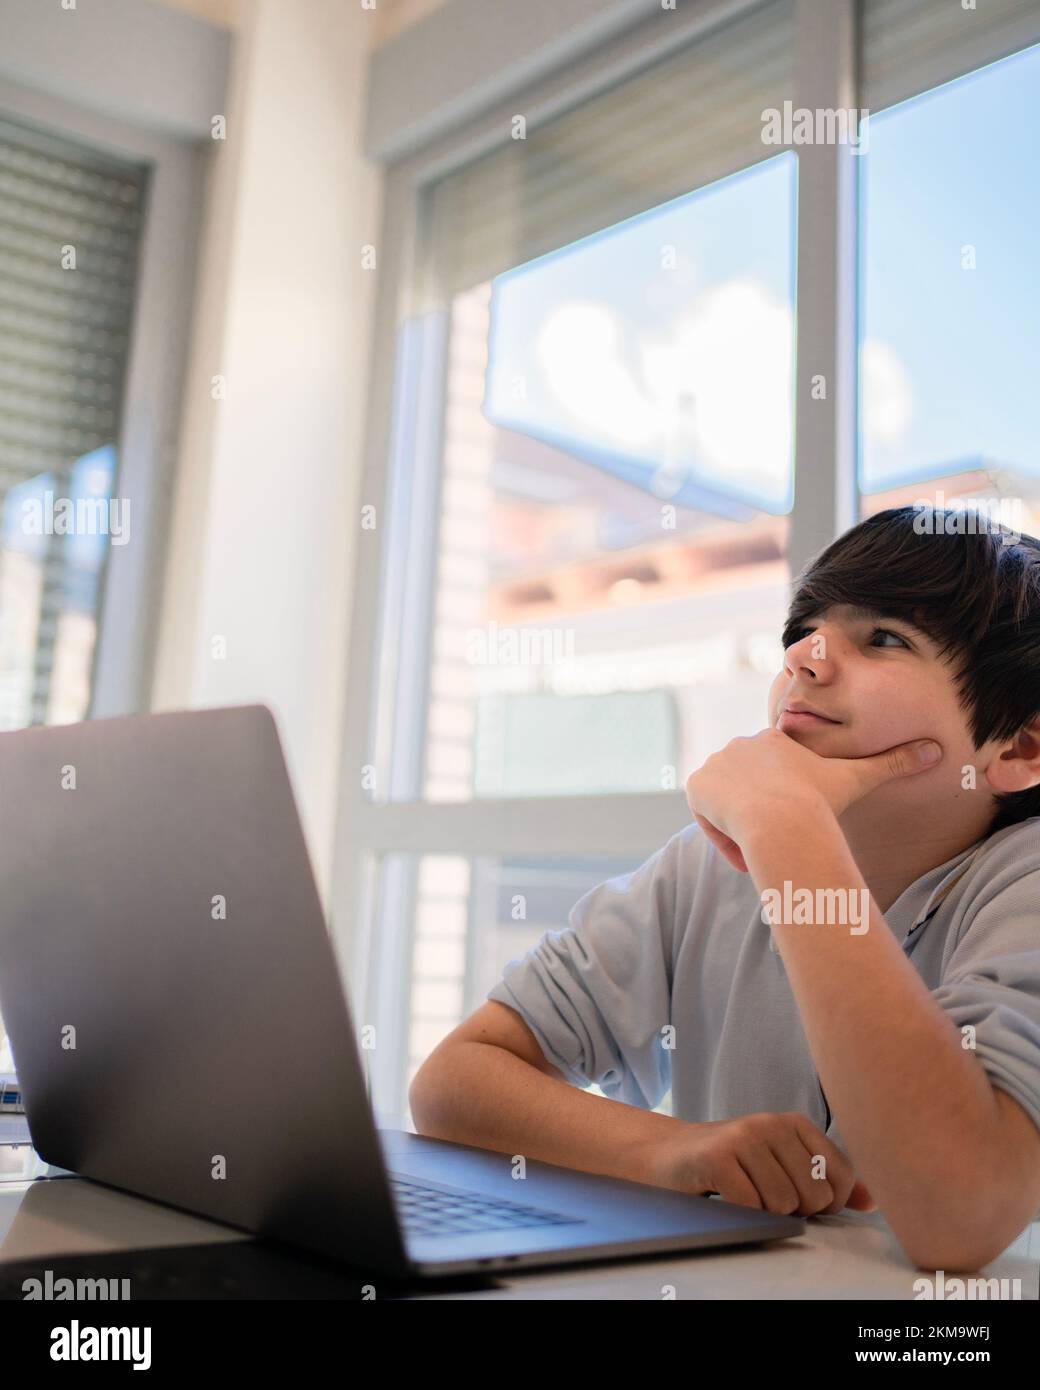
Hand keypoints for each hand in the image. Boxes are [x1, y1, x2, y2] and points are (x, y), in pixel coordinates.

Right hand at [639, 1111, 875, 1216]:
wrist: (667, 1156)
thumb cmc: (731, 1165)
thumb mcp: (782, 1164)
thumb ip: (826, 1179)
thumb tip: (872, 1201)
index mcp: (795, 1123)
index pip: (840, 1178)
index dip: (824, 1203)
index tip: (795, 1195)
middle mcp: (772, 1123)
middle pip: (814, 1196)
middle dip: (792, 1209)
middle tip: (762, 1193)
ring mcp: (744, 1137)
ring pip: (783, 1204)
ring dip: (762, 1211)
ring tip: (743, 1193)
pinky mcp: (717, 1157)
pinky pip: (751, 1206)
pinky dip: (740, 1212)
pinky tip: (725, 1195)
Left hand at [686, 727, 941, 871]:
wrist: (780, 821)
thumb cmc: (820, 802)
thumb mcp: (858, 779)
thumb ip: (893, 763)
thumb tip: (937, 750)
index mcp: (774, 740)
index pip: (773, 775)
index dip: (784, 803)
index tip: (796, 821)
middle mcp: (740, 745)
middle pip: (748, 790)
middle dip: (762, 816)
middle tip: (780, 838)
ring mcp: (715, 765)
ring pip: (727, 804)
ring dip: (742, 827)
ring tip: (764, 845)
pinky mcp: (696, 786)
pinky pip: (706, 815)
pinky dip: (721, 834)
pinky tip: (743, 846)